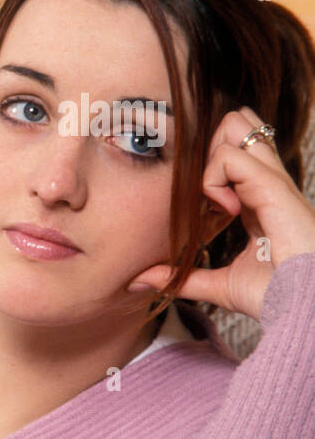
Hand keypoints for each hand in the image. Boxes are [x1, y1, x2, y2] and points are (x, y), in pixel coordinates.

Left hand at [129, 107, 314, 321]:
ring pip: (237, 128)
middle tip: (197, 188)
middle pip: (239, 128)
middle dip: (206, 143)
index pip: (234, 153)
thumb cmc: (276, 298)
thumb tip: (139, 280)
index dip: (205, 160)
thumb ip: (183, 277)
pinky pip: (234, 158)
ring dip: (208, 153)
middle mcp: (269, 185)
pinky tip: (219, 206)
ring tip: (208, 195)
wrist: (304, 310)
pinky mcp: (276, 190)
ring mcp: (274, 183)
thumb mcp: (220, 285)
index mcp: (260, 201)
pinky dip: (213, 177)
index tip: (190, 198)